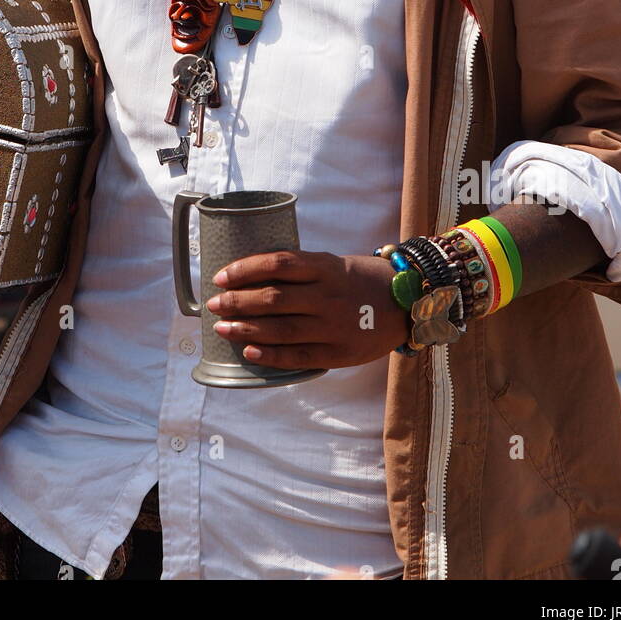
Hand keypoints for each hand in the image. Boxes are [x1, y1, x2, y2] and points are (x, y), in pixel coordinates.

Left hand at [205, 249, 410, 370]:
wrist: (406, 303)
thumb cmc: (360, 280)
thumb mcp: (333, 263)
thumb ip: (300, 271)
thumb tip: (251, 278)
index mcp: (326, 267)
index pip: (277, 264)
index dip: (245, 269)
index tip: (221, 276)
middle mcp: (328, 295)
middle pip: (273, 298)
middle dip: (237, 301)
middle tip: (213, 304)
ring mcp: (334, 326)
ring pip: (281, 329)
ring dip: (246, 329)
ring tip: (222, 328)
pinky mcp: (338, 353)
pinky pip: (298, 356)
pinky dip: (270, 355)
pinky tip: (249, 352)